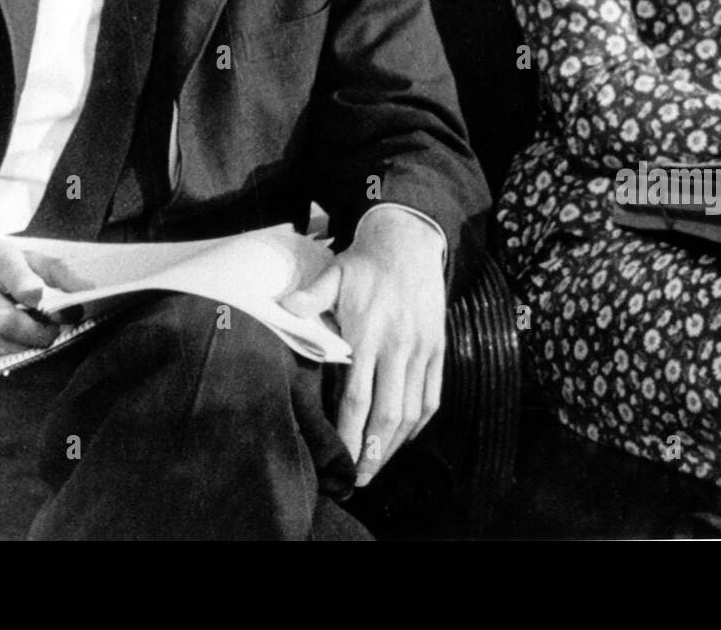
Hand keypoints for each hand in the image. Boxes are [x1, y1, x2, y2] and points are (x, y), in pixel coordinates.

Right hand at [0, 240, 90, 356]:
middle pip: (8, 320)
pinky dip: (6, 347)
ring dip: (24, 342)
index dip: (37, 295)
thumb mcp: (24, 256)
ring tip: (36, 332)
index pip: (18, 278)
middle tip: (53, 332)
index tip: (62, 309)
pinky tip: (10, 337)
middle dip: (37, 333)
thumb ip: (58, 272)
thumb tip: (89, 291)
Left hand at [280, 210, 445, 485]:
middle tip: (359, 479)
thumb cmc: (364, 264)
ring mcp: (421, 349)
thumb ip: (310, 298)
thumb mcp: (333, 275)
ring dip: (395, 444)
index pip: (356, 398)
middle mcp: (397, 346)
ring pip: (411, 410)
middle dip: (372, 452)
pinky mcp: (437, 348)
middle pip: (387, 414)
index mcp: (368, 334)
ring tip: (378, 465)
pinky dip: (420, 422)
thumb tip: (283, 308)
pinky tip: (405, 436)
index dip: (348, 435)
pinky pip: (432, 394)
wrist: (408, 240)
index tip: (339, 459)